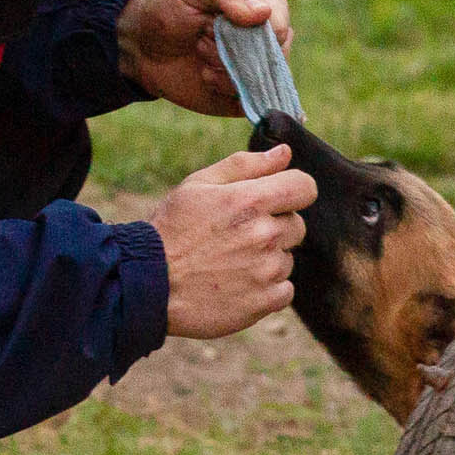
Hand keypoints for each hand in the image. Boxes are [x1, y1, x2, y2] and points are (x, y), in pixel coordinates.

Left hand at [117, 0, 292, 115]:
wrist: (140, 44)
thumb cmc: (168, 7)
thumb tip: (264, 13)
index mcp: (260, 7)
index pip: (280, 24)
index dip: (252, 29)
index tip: (219, 23)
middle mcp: (265, 41)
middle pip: (272, 56)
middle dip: (232, 51)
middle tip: (201, 38)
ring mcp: (256, 70)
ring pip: (262, 81)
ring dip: (226, 71)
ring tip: (200, 55)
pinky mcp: (243, 96)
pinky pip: (252, 103)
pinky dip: (226, 92)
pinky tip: (205, 77)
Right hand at [150, 144, 313, 337]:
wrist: (150, 284)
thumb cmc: (172, 229)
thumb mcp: (198, 185)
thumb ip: (245, 166)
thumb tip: (285, 152)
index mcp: (249, 200)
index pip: (304, 187)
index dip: (291, 189)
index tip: (275, 197)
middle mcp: (265, 235)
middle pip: (296, 224)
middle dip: (273, 225)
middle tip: (237, 233)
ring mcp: (268, 271)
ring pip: (287, 258)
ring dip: (267, 258)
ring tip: (230, 260)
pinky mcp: (266, 302)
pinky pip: (284, 289)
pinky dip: (266, 287)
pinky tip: (235, 283)